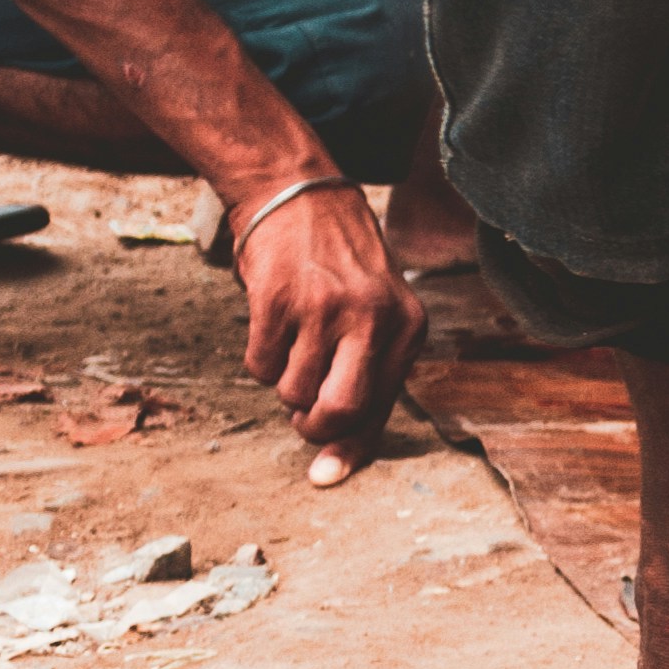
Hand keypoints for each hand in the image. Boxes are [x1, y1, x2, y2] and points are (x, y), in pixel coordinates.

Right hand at [229, 177, 419, 482]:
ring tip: (294, 346)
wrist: (297, 193)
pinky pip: (260, 366)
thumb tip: (333, 466)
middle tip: (302, 417)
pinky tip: (272, 325)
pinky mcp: (279, 300)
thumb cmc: (339, 266)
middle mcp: (375, 317)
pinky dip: (260, 360)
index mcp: (408, 326)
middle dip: (315, 429)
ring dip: (284, 385)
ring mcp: (326, 308)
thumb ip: (367, 377)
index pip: (382, 407)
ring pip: (293, 392)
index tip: (326, 475)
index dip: (350, 448)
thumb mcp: (377, 312)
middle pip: (342, 410)